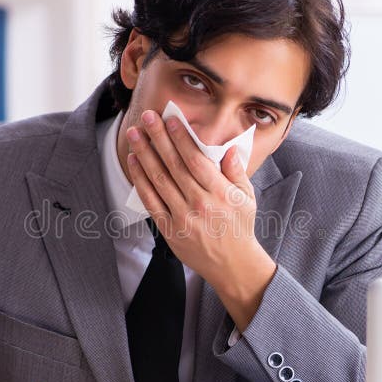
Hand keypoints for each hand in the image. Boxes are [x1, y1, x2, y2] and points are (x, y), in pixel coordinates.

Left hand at [126, 110, 275, 329]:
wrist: (232, 265)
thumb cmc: (240, 227)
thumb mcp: (247, 198)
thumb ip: (236, 172)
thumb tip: (228, 148)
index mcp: (220, 194)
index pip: (197, 160)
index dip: (182, 138)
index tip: (171, 119)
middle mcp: (200, 205)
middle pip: (175, 166)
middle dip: (159, 138)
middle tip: (147, 117)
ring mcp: (182, 218)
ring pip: (159, 181)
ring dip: (145, 155)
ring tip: (135, 134)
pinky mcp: (170, 230)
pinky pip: (151, 202)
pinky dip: (141, 181)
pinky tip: (134, 162)